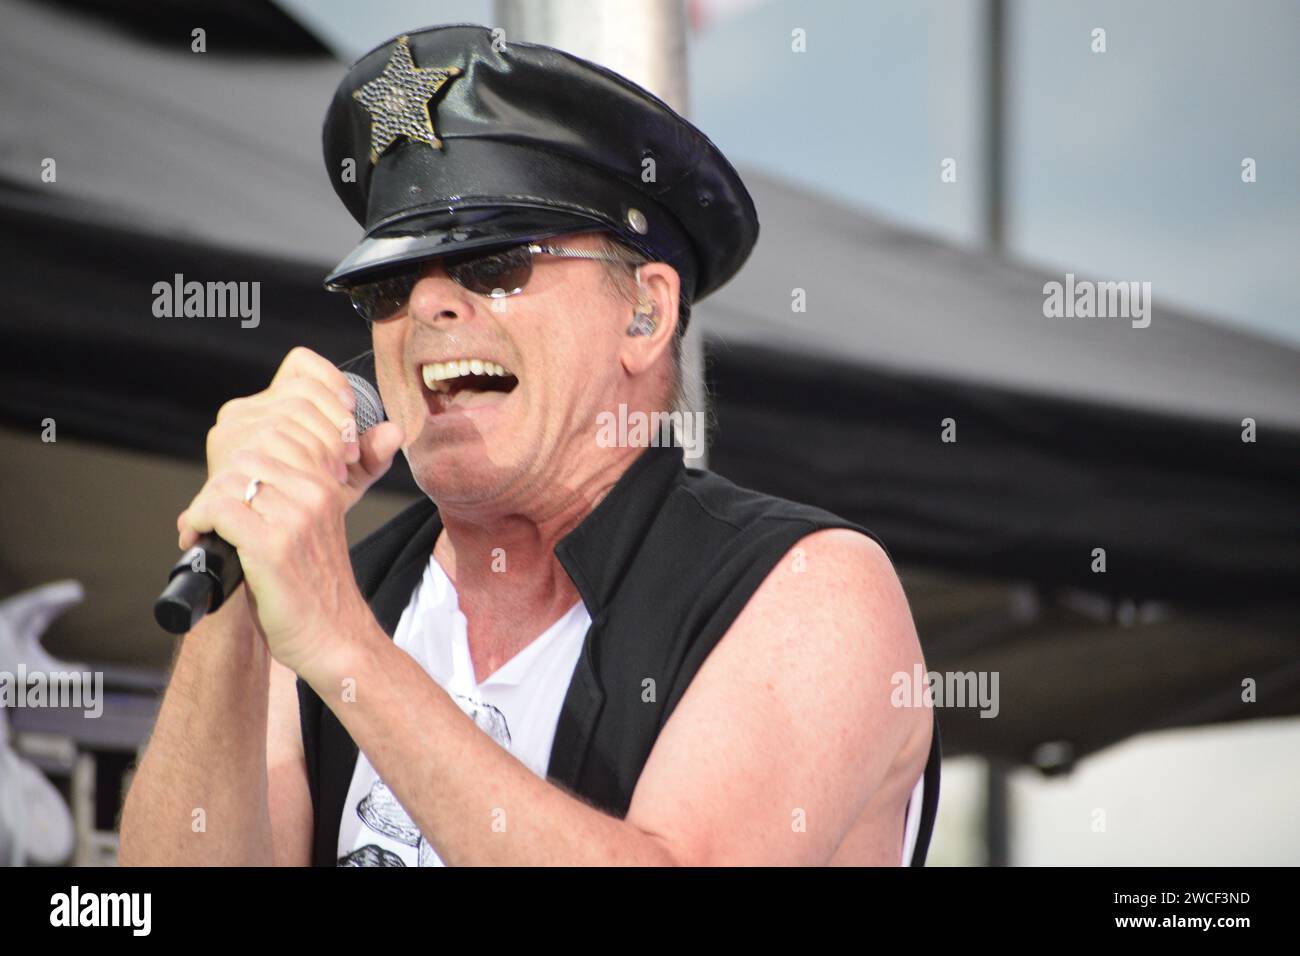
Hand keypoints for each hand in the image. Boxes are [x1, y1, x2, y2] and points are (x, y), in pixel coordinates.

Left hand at [177, 347, 403, 674]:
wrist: (334, 639)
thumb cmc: (317, 587)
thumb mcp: (319, 526)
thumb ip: (303, 488)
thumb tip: (270, 469)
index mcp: (326, 484)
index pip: (279, 432)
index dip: (243, 457)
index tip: (234, 488)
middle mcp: (315, 493)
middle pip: (250, 451)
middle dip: (221, 479)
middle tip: (210, 509)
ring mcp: (295, 518)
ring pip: (231, 477)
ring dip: (206, 502)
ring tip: (202, 527)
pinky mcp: (273, 546)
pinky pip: (221, 508)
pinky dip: (199, 520)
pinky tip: (198, 538)